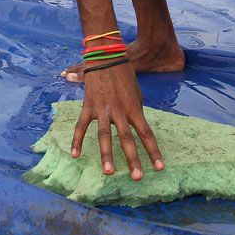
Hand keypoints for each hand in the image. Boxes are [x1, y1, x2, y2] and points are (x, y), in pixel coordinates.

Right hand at [71, 62, 163, 179]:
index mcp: (135, 108)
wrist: (106, 56)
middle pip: (127, 139)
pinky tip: (75, 154)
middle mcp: (120, 111)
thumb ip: (136, 110)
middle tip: (137, 178)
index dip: (153, 151)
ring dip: (106, 154)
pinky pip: (82, 126)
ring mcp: (104, 110)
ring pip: (104, 135)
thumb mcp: (136, 92)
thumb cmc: (124, 73)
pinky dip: (77, 140)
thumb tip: (138, 124)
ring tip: (108, 172)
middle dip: (133, 159)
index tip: (159, 167)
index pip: (146, 134)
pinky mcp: (89, 106)